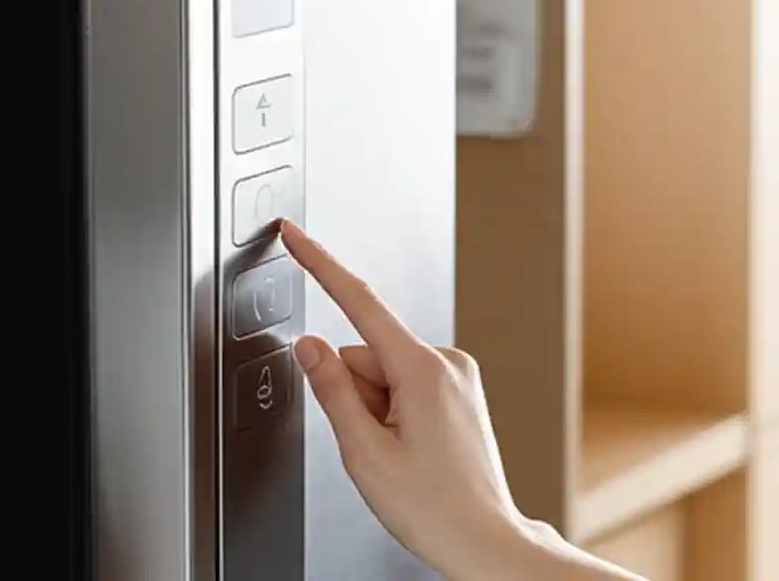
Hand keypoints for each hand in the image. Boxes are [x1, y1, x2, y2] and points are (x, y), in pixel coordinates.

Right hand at [280, 220, 643, 580]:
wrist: (483, 541)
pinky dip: (393, 411)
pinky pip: (405, 384)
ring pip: (382, 373)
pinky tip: (411, 448)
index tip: (294, 236)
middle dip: (354, 394)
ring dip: (375, 408)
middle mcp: (446, 362)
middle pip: (364, 354)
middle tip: (374, 445)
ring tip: (399, 454)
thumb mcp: (364, 451)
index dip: (319, 264)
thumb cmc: (435, 507)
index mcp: (423, 370)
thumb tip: (309, 345)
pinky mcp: (458, 389)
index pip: (358, 300)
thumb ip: (331, 388)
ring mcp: (456, 376)